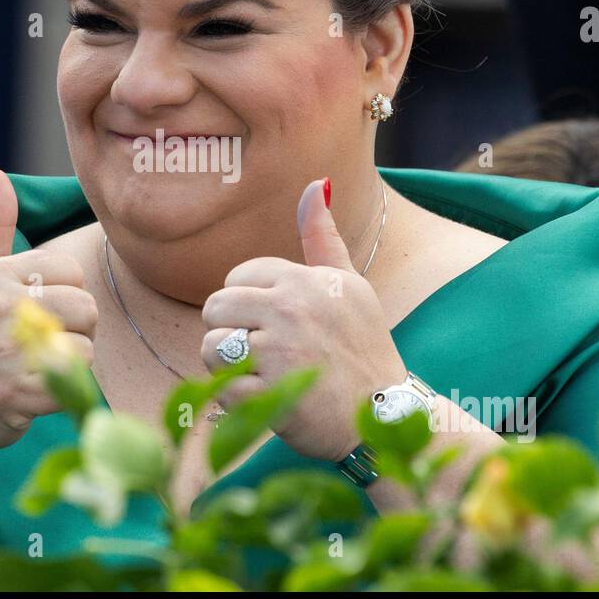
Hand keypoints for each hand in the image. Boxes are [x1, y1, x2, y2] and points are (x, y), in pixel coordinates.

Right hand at [0, 167, 97, 455]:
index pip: (70, 270)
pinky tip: (35, 390)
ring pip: (85, 345)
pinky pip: (74, 381)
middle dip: (75, 329)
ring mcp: (4, 350)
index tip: (36, 310)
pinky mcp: (15, 392)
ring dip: (71, 362)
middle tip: (42, 342)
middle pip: (85, 307)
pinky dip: (64, 392)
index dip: (64, 293)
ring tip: (37, 365)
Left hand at [200, 178, 405, 461]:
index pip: (238, 276)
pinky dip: (235, 400)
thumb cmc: (365, 348)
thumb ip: (323, 238)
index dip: (247, 304)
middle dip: (229, 331)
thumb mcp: (351, 286)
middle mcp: (290, 308)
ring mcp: (280, 352)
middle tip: (261, 352)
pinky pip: (222, 387)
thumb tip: (317, 182)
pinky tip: (265, 399)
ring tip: (261, 375)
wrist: (387, 416)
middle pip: (215, 307)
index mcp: (303, 280)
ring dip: (228, 367)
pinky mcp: (271, 395)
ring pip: (211, 346)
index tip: (274, 324)